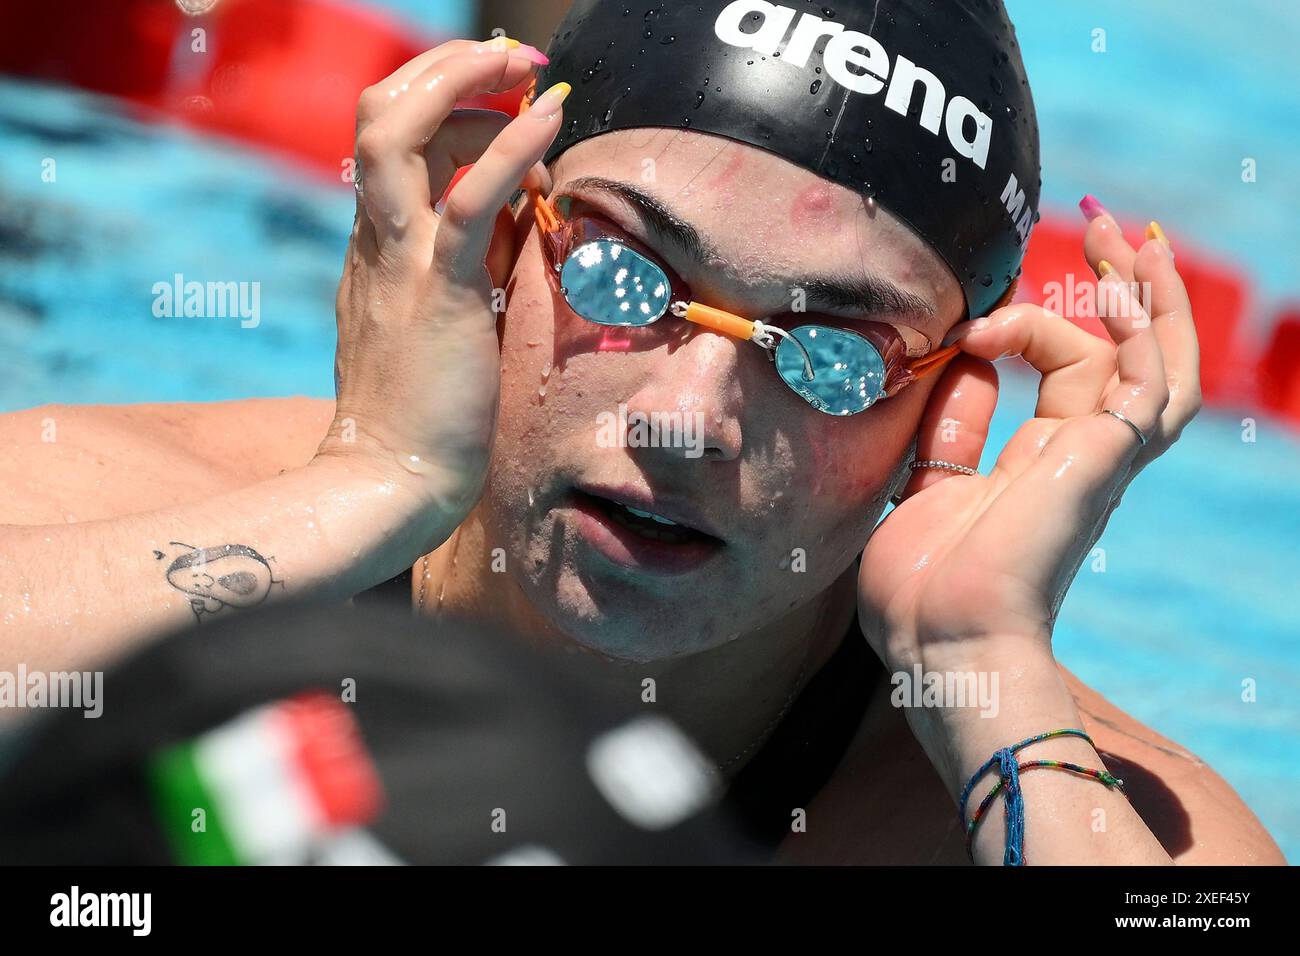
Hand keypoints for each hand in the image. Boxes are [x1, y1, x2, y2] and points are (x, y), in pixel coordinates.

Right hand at [315, 38, 563, 534]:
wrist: (393, 482)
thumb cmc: (424, 417)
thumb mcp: (439, 326)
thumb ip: (466, 270)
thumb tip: (518, 229)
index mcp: (376, 248)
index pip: (391, 143)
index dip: (442, 103)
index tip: (499, 96)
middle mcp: (376, 241)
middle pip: (378, 114)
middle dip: (443, 69)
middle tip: (508, 58)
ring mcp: (399, 262)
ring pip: (398, 133)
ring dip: (463, 82)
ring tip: (525, 65)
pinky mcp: (438, 294)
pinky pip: (467, 200)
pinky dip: (508, 147)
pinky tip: (550, 116)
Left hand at [857, 210, 1199, 680]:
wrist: (938, 645)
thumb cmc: (923, 591)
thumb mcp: (924, 489)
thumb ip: (949, 428)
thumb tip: (962, 362)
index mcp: (1041, 466)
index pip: (1073, 375)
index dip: (1043, 325)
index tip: (983, 305)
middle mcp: (1083, 458)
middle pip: (1134, 356)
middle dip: (1122, 288)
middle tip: (1105, 225)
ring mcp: (1100, 462)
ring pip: (1164, 364)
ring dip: (1150, 296)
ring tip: (1124, 234)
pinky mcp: (1102, 462)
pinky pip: (1149, 385)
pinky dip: (1141, 333)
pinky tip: (1112, 290)